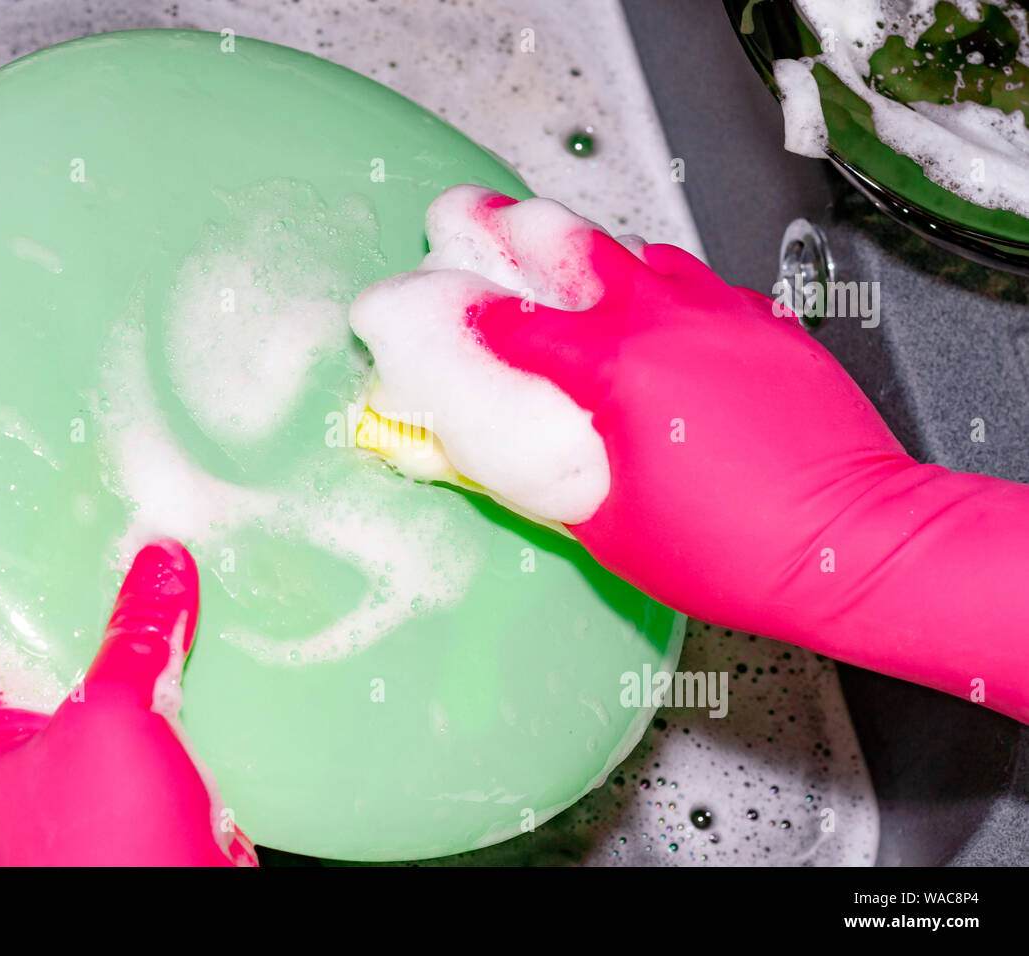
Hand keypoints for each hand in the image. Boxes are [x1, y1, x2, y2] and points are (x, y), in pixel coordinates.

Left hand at [0, 540, 257, 865]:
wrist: (183, 929)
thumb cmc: (104, 858)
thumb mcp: (110, 717)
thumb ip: (133, 635)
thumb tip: (157, 569)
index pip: (22, 635)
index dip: (63, 583)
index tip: (105, 539)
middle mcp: (50, 760)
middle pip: (92, 662)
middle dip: (133, 619)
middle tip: (165, 563)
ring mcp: (113, 781)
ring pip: (147, 697)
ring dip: (177, 661)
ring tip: (203, 598)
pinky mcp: (169, 796)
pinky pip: (188, 730)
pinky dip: (211, 701)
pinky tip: (232, 665)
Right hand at [352, 185, 1028, 720]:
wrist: (852, 540)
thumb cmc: (730, 551)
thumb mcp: (608, 529)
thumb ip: (549, 479)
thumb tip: (500, 459)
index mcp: (614, 369)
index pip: (515, 324)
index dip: (462, 312)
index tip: (425, 300)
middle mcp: (664, 321)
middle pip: (576, 248)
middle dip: (520, 231)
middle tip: (480, 218)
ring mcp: (720, 314)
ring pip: (641, 256)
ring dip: (597, 257)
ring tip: (569, 261)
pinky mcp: (764, 324)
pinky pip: (697, 283)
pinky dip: (661, 286)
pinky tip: (657, 309)